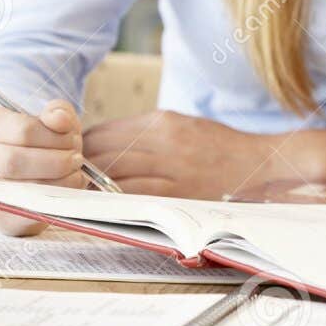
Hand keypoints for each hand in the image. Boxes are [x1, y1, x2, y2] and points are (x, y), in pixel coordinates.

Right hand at [0, 102, 85, 235]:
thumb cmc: (27, 140)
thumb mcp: (43, 117)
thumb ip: (57, 113)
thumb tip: (59, 119)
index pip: (24, 131)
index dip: (57, 137)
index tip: (73, 140)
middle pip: (15, 162)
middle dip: (57, 162)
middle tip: (77, 160)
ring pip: (19, 192)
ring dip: (60, 184)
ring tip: (75, 175)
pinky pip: (23, 218)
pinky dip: (51, 207)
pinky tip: (66, 195)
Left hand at [82, 110, 281, 198]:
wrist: (257, 163)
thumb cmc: (218, 146)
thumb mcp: (183, 125)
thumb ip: (147, 131)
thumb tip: (103, 143)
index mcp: (163, 121)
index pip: (104, 132)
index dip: (82, 147)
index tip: (73, 158)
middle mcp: (164, 141)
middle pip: (103, 155)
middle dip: (81, 169)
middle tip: (69, 180)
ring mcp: (171, 168)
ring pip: (113, 176)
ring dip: (93, 187)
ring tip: (83, 194)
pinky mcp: (178, 192)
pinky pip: (133, 196)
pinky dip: (114, 200)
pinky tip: (107, 204)